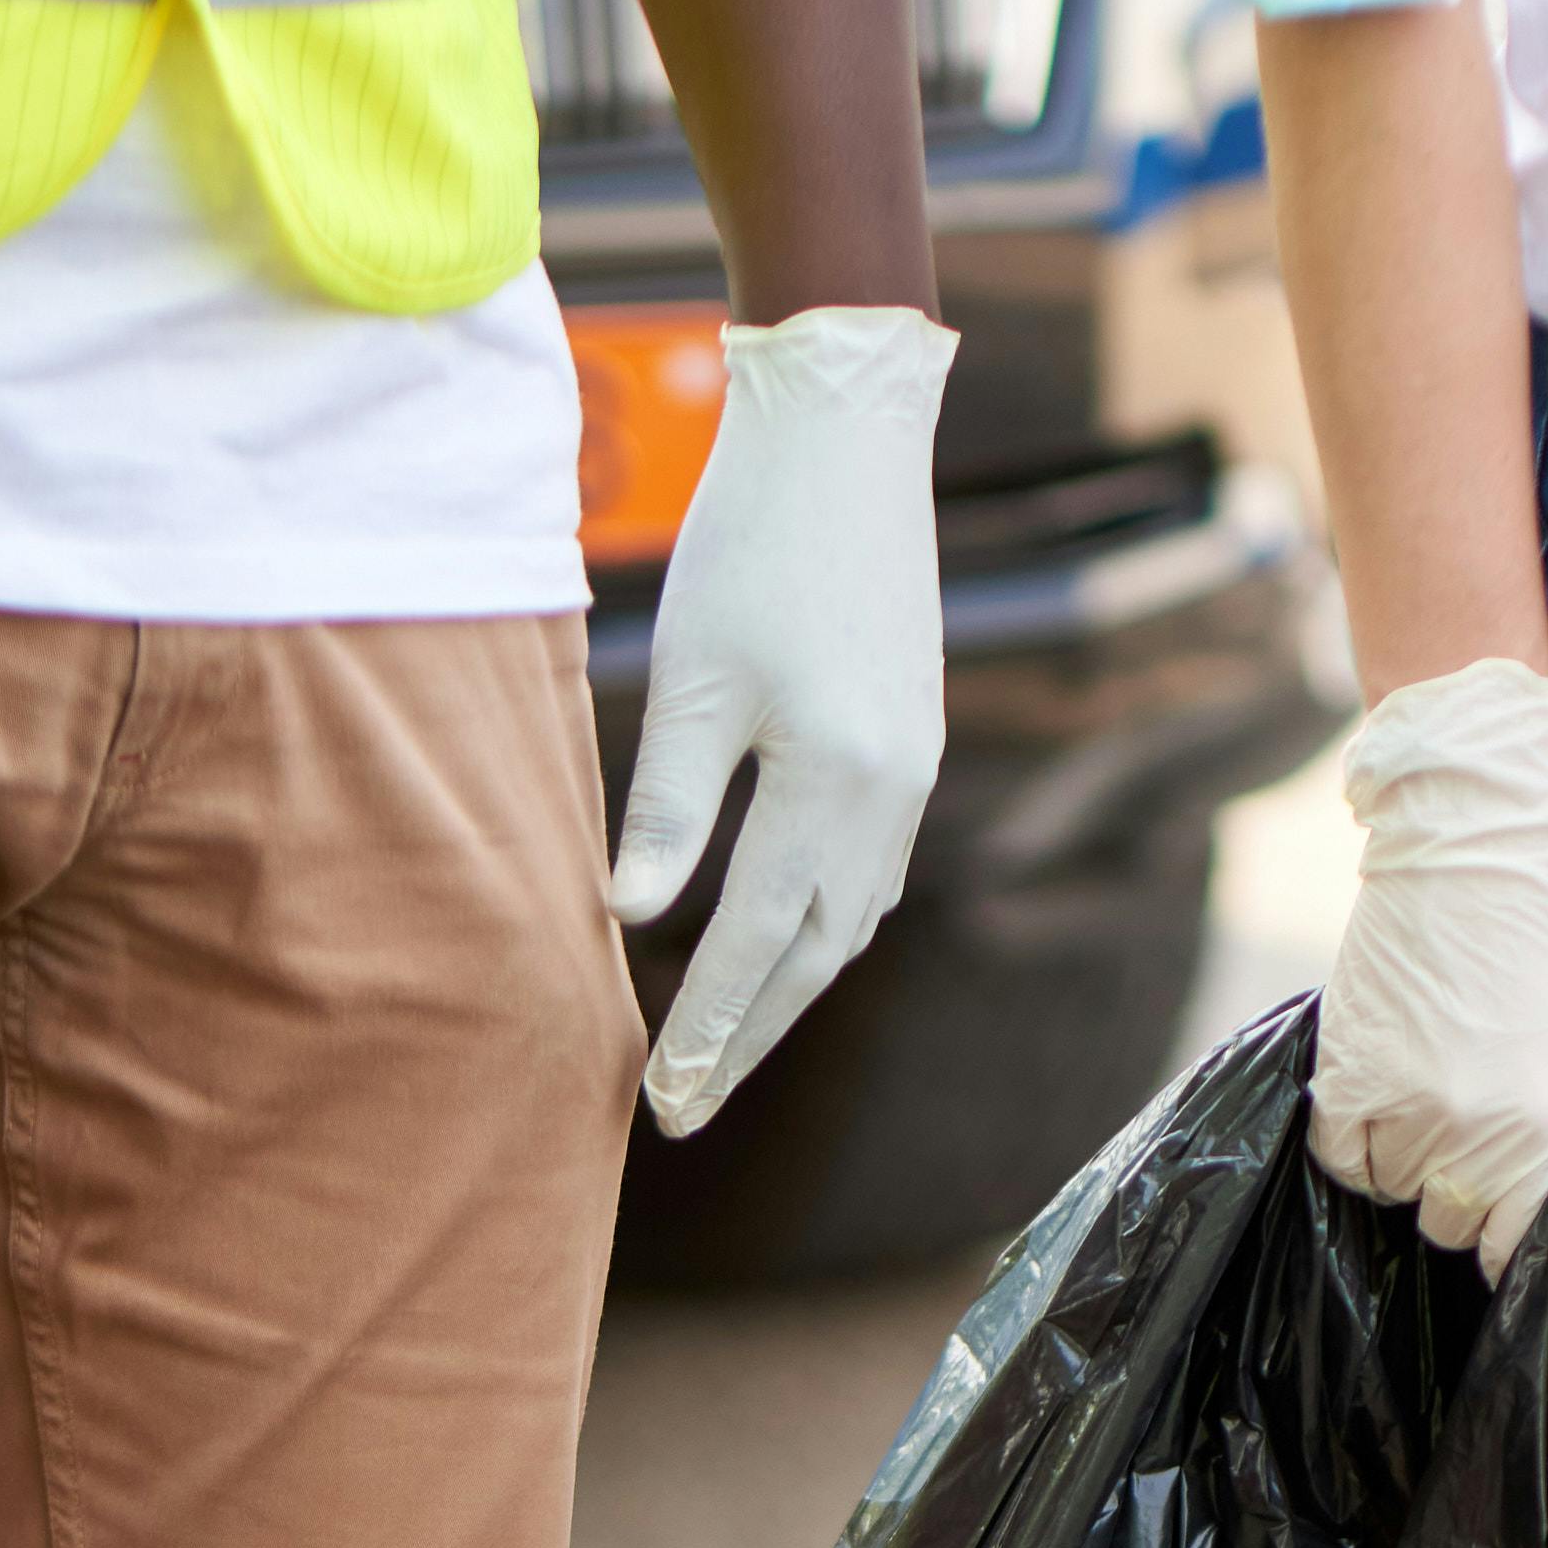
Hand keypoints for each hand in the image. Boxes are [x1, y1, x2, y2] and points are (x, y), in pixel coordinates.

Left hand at [608, 306, 957, 1135]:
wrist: (848, 440)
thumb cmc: (752, 545)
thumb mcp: (692, 676)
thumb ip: (670, 805)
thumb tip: (634, 919)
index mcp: (833, 783)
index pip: (755, 940)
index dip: (706, 1026)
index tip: (661, 1098)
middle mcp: (890, 794)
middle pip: (817, 956)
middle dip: (750, 1037)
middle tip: (685, 1107)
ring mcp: (913, 771)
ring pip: (852, 920)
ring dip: (789, 990)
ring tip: (727, 1045)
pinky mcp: (912, 741)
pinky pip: (872, 871)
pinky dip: (824, 926)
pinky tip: (784, 942)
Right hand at [1307, 656, 1547, 1278]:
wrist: (1468, 849)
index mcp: (1539, 1124)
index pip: (1510, 1239)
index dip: (1509, 1241)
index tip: (1507, 1228)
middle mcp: (1464, 1128)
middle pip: (1447, 1219)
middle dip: (1464, 1200)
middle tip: (1474, 1162)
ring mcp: (1396, 1102)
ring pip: (1394, 1190)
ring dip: (1412, 1171)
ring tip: (1430, 1129)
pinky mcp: (1342, 1072)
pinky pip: (1339, 1157)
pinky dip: (1358, 1153)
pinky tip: (1381, 1126)